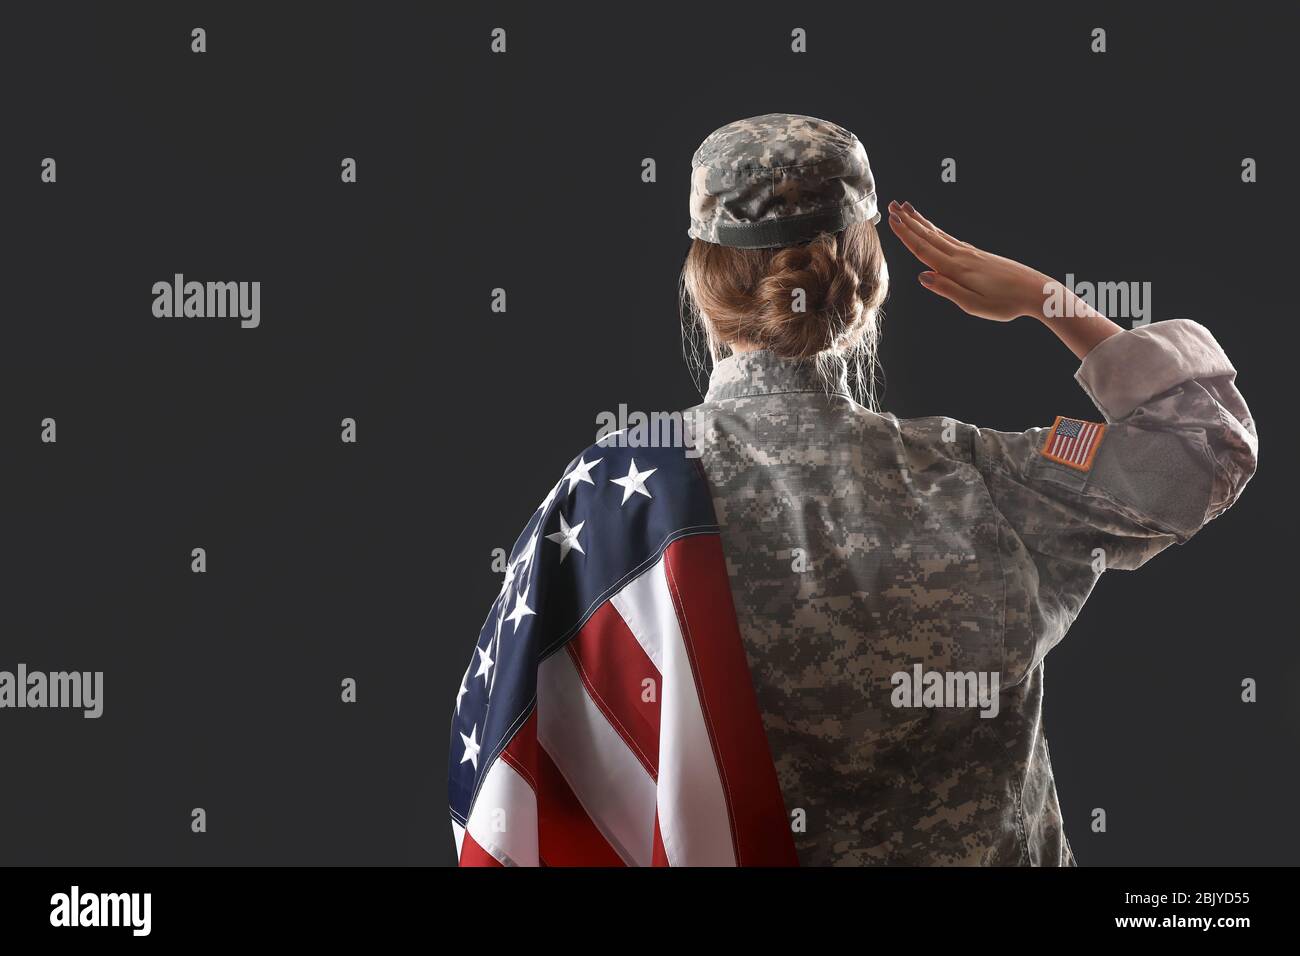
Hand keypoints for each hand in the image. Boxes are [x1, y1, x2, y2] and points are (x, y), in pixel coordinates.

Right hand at [886, 200, 1123, 358]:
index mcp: (956, 269)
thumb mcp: (973, 304)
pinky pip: (950, 239)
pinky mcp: (978, 256)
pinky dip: (937, 231)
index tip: (891, 219)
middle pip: (929, 236)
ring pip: (939, 234)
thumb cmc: (1005, 303)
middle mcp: (961, 256)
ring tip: (908, 209)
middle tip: (892, 205)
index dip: (906, 235)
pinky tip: (933, 229)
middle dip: (909, 221)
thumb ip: (946, 289)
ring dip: (921, 222)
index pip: (924, 249)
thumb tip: (922, 276)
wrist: (1034, 291)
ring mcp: (970, 253)